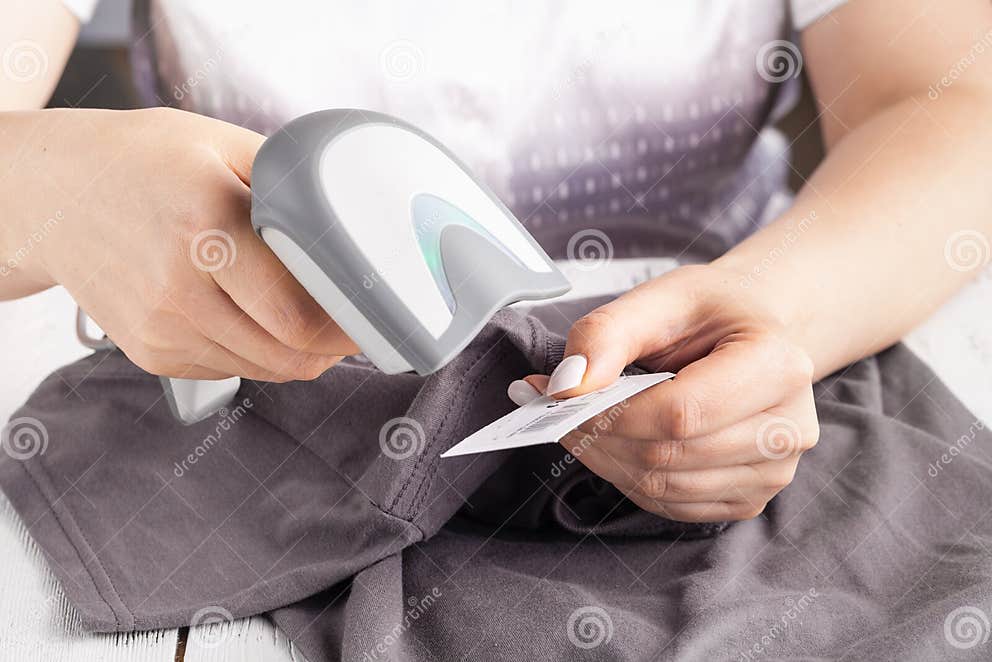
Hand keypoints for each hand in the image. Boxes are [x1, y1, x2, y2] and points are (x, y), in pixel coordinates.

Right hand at [8, 107, 357, 380]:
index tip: (374, 315)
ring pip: (264, 369)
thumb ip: (288, 181)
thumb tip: (348, 220)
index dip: (347, 325)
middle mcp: (179, 287)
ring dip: (304, 356)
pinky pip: (230, 370)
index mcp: (207, 226)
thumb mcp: (220, 144)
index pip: (297, 312)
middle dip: (336, 348)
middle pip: (288, 353)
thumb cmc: (141, 160)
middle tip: (360, 327)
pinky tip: (269, 326)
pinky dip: (263, 357)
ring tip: (323, 328)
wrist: (52, 194)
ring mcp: (160, 328)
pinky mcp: (150, 352)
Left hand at [507, 264, 818, 521]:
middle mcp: (787, 427)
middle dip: (599, 435)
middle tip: (556, 408)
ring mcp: (773, 471)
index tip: (562, 396)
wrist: (754, 332)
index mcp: (778, 366)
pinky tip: (615, 443)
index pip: (680, 414)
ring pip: (665, 487)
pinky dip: (628, 478)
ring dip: (607, 459)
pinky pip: (672, 504)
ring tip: (582, 421)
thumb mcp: (659, 298)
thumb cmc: (711, 312)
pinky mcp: (750, 497)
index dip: (612, 413)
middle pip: (669, 455)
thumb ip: (607, 334)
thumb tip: (567, 386)